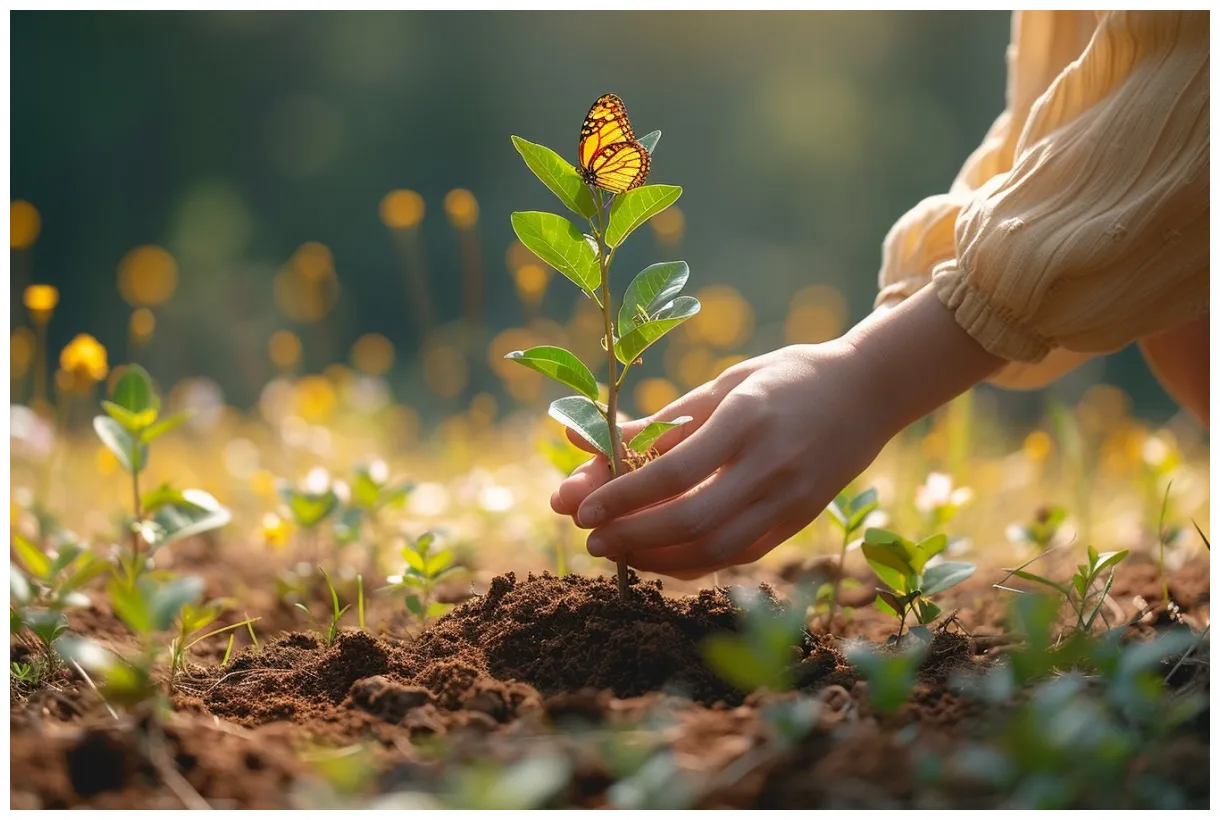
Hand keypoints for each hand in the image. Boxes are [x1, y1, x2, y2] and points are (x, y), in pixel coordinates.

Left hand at [552, 286, 1003, 578]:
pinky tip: (657, 556)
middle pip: (693, 520)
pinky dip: (692, 562)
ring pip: (716, 548)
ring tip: (616, 550)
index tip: (581, 507)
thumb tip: (579, 437)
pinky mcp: (800, 519)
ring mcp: (792, 498)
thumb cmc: (786, 378)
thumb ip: (658, 419)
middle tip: (590, 538)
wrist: (871, 391)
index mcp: (748, 418)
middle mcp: (773, 463)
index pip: (676, 470)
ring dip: (657, 558)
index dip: (623, 495)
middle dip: (632, 536)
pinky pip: (739, 554)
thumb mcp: (724, 383)